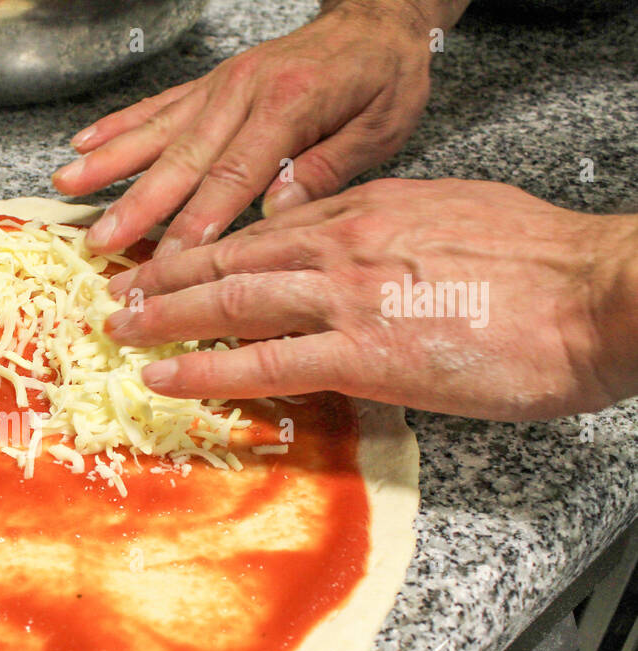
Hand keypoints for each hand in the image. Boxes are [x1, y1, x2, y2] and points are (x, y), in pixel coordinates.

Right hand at [54, 0, 446, 257]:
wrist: (376, 18)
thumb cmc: (383, 78)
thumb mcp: (381, 127)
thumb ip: (330, 168)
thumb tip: (280, 211)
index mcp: (289, 105)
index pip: (234, 174)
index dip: (197, 221)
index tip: (169, 262)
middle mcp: (243, 92)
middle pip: (181, 158)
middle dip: (136, 205)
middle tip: (100, 241)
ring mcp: (220, 86)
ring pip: (156, 130)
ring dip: (108, 162)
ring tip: (65, 186)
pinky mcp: (209, 83)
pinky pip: (157, 105)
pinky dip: (118, 125)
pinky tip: (84, 144)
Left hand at [103, 178, 637, 421]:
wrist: (598, 295)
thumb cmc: (545, 267)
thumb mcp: (456, 223)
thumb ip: (398, 240)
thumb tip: (368, 267)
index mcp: (370, 212)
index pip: (269, 228)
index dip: (213, 247)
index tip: (177, 260)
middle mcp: (346, 244)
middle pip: (234, 255)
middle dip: (170, 275)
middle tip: (122, 290)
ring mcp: (348, 297)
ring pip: (233, 300)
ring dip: (167, 315)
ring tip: (122, 327)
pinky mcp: (362, 353)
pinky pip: (264, 361)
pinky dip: (205, 369)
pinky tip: (166, 376)